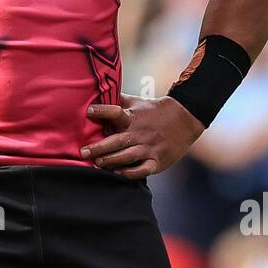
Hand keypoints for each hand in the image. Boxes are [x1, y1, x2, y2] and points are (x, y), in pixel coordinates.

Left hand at [82, 94, 204, 178]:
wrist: (184, 118)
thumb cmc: (153, 110)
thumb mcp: (136, 102)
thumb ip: (116, 100)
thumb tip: (96, 93)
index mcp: (132, 117)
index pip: (116, 112)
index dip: (102, 111)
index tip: (89, 111)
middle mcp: (139, 133)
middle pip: (117, 140)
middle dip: (99, 147)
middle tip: (83, 152)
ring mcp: (148, 148)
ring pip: (127, 156)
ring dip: (111, 160)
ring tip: (97, 163)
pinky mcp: (156, 161)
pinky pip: (143, 170)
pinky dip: (130, 173)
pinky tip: (117, 174)